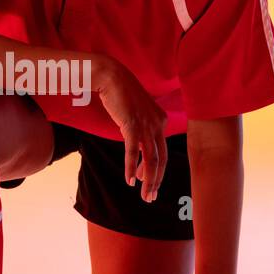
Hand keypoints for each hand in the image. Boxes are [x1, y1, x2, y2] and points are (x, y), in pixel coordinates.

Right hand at [93, 56, 167, 201]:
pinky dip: (132, 168)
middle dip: (156, 182)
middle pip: (160, 160)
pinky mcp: (132, 125)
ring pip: (151, 160)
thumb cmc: (120, 94)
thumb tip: (137, 147)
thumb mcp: (135, 113)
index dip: (157, 171)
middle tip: (150, 197)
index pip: (162, 152)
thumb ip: (139, 129)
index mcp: (161, 121)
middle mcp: (158, 124)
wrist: (111, 76)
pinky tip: (129, 180)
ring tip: (143, 195)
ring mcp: (146, 125)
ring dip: (147, 181)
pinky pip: (133, 152)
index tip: (149, 183)